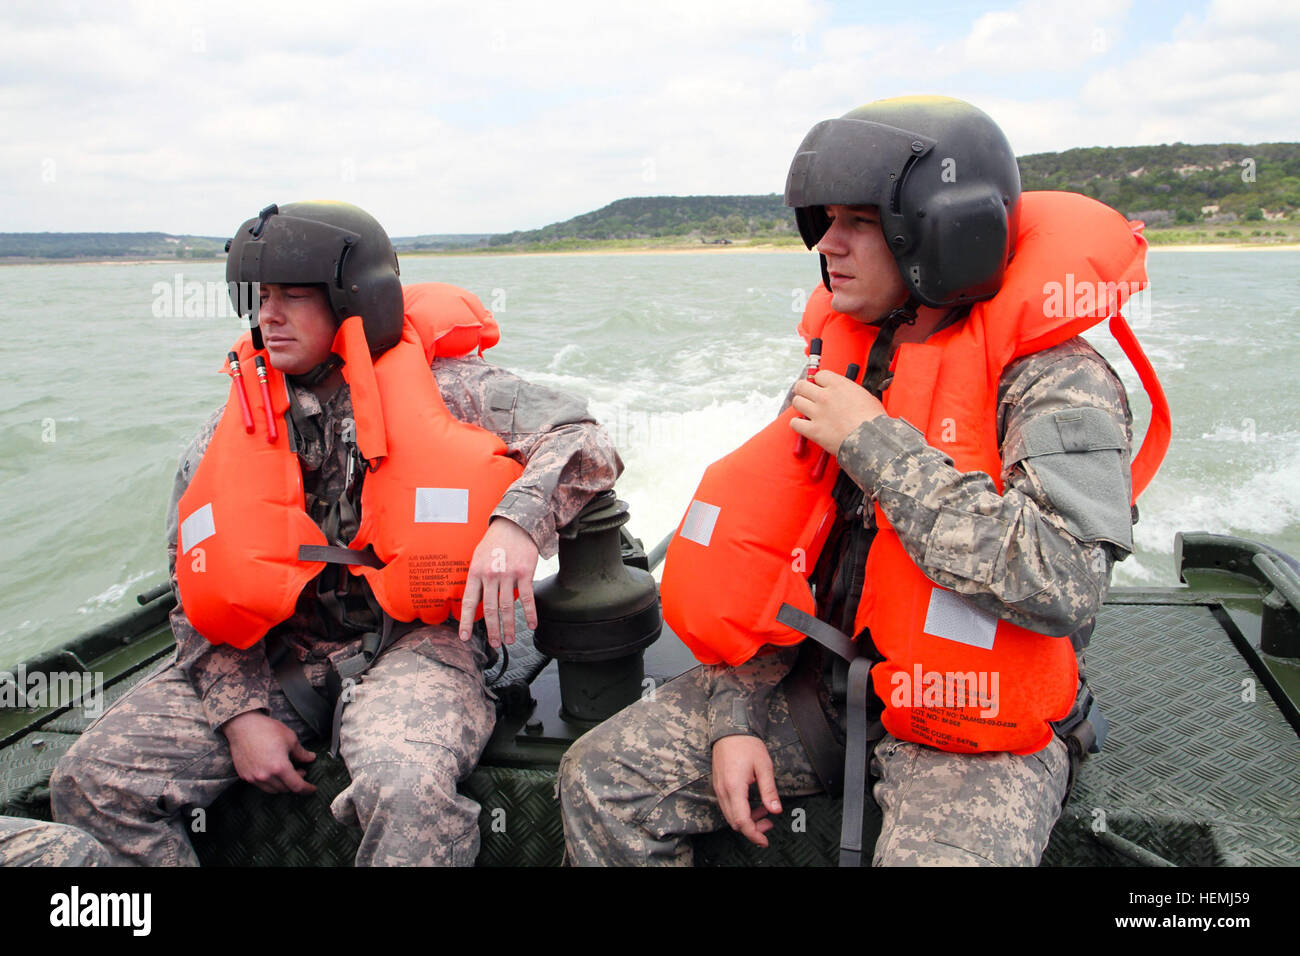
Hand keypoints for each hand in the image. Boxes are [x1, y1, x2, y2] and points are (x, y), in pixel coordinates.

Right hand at [222, 711, 316, 794]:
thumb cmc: (266, 729)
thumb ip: (302, 753)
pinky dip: (270, 782)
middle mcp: (265, 776)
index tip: (312, 789)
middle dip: (295, 783)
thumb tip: (310, 758)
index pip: (297, 786)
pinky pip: (260, 785)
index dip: (307, 789)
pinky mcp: (244, 775)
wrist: (242, 726)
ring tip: (287, 772)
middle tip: (301, 772)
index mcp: (279, 767)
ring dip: (283, 784)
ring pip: (273, 790)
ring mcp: (253, 777)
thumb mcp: (290, 738)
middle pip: (285, 789)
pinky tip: (273, 772)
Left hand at [458, 517, 539, 647]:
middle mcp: (491, 574)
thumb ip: (477, 579)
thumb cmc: (495, 542)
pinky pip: (527, 597)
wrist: (515, 524)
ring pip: (508, 607)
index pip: (470, 602)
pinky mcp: (525, 572)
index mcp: (476, 572)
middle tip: (494, 644)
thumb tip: (477, 602)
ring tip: (510, 640)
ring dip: (509, 627)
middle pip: (490, 609)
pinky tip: (531, 625)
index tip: (465, 637)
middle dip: (492, 630)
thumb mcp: (478, 557)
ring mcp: (508, 574)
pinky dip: (529, 613)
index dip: (466, 622)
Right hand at [712, 734, 782, 847]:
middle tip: (769, 823)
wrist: (730, 729)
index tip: (764, 840)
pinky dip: (740, 811)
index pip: (742, 820)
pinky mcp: (718, 785)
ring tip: (764, 811)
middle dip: (752, 828)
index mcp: (734, 787)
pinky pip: (727, 806)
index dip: (754, 834)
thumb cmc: (747, 745)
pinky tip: (753, 803)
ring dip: (746, 819)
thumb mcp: (764, 767)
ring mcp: (718, 788)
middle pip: (734, 822)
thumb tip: (776, 810)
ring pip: (730, 816)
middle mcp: (723, 791)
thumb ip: (769, 791)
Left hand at [789, 369, 884, 457]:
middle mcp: (825, 396)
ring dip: (800, 405)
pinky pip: (795, 423)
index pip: (819, 375)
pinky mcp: (813, 430)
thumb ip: (851, 392)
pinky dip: (797, 424)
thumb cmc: (874, 420)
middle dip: (803, 389)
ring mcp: (817, 413)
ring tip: (805, 409)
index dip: (819, 380)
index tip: (821, 385)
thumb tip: (848, 394)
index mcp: (839, 385)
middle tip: (806, 394)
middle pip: (802, 385)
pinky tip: (802, 425)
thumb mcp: (866, 396)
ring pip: (797, 402)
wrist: (871, 440)